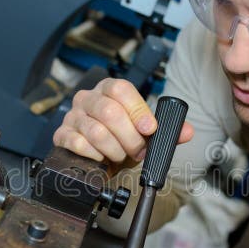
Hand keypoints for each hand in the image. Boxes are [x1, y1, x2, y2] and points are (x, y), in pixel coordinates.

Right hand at [53, 78, 193, 165]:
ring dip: (115, 150)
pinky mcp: (61, 135)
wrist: (100, 158)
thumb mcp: (145, 134)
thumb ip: (167, 131)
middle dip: (129, 137)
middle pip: (109, 111)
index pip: (121, 89)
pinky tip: (102, 158)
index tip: (149, 129)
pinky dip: (96, 156)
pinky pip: (79, 145)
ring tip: (121, 155)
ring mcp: (72, 116)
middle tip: (138, 150)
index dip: (137, 110)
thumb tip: (187, 131)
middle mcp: (88, 98)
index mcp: (109, 89)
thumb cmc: (122, 140)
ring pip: (96, 132)